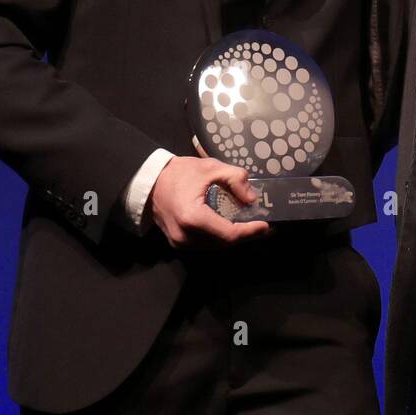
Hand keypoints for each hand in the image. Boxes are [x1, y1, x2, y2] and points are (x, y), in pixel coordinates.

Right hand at [146, 155, 270, 248]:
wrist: (149, 181)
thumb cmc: (178, 173)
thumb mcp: (210, 168)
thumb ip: (235, 179)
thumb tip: (252, 198)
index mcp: (193, 218)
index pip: (229, 234)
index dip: (250, 231)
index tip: (266, 225)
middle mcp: (186, 236)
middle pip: (224, 243)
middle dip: (245, 235)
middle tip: (263, 227)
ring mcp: (180, 242)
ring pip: (215, 246)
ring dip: (233, 238)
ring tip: (250, 227)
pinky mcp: (178, 243)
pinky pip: (205, 244)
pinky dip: (220, 237)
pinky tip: (230, 227)